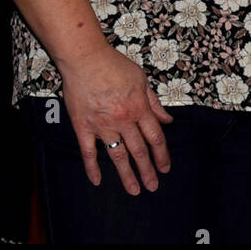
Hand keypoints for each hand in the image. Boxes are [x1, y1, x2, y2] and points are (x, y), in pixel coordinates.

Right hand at [58, 44, 173, 194]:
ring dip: (126, 175)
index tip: (165, 168)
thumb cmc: (114, 66)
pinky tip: (97, 181)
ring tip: (134, 190)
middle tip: (152, 186)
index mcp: (139, 108)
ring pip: (117, 156)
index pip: (155, 138)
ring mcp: (102, 125)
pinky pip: (88, 152)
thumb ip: (154, 103)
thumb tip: (167, 120)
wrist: (85, 59)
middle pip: (139, 151)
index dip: (162, 155)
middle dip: (147, 171)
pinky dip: (92, 168)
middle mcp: (123, 120)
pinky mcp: (83, 127)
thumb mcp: (142, 80)